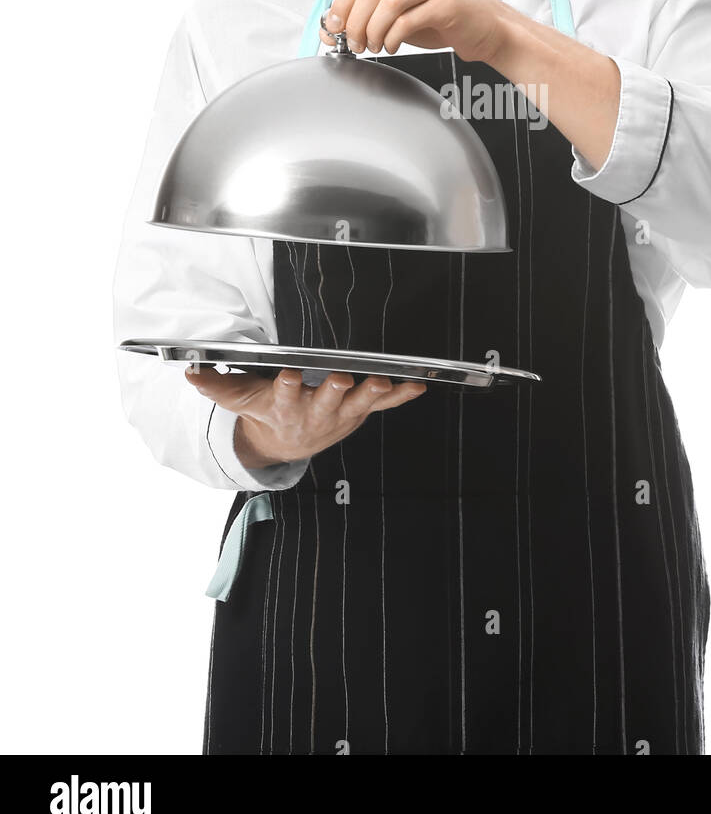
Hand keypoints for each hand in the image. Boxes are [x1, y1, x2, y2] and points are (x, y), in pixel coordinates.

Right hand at [186, 364, 427, 465]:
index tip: (290, 375)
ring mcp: (340, 414)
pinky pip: (383, 405)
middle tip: (341, 378)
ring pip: (359, 403)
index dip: (287, 387)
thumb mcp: (240, 400)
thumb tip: (188, 371)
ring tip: (384, 381)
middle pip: (326, 401)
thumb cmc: (266, 412)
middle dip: (334, 390)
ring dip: (373, 393)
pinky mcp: (359, 412)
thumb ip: (217, 384)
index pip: (284, 396)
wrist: (287, 442)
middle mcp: (315, 412)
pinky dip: (401, 397)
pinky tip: (417, 387)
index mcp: (285, 406)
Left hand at [319, 0, 509, 62]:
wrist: (491, 28)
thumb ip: (373, 10)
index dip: (341, 2)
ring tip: (371, 45)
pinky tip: (390, 46)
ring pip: (387, 3)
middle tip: (352, 42)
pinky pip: (407, 21)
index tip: (333, 26)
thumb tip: (334, 27)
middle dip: (354, 21)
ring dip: (371, 30)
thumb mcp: (406, 6)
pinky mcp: (449, 1)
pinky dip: (391, 38)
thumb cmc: (447, 17)